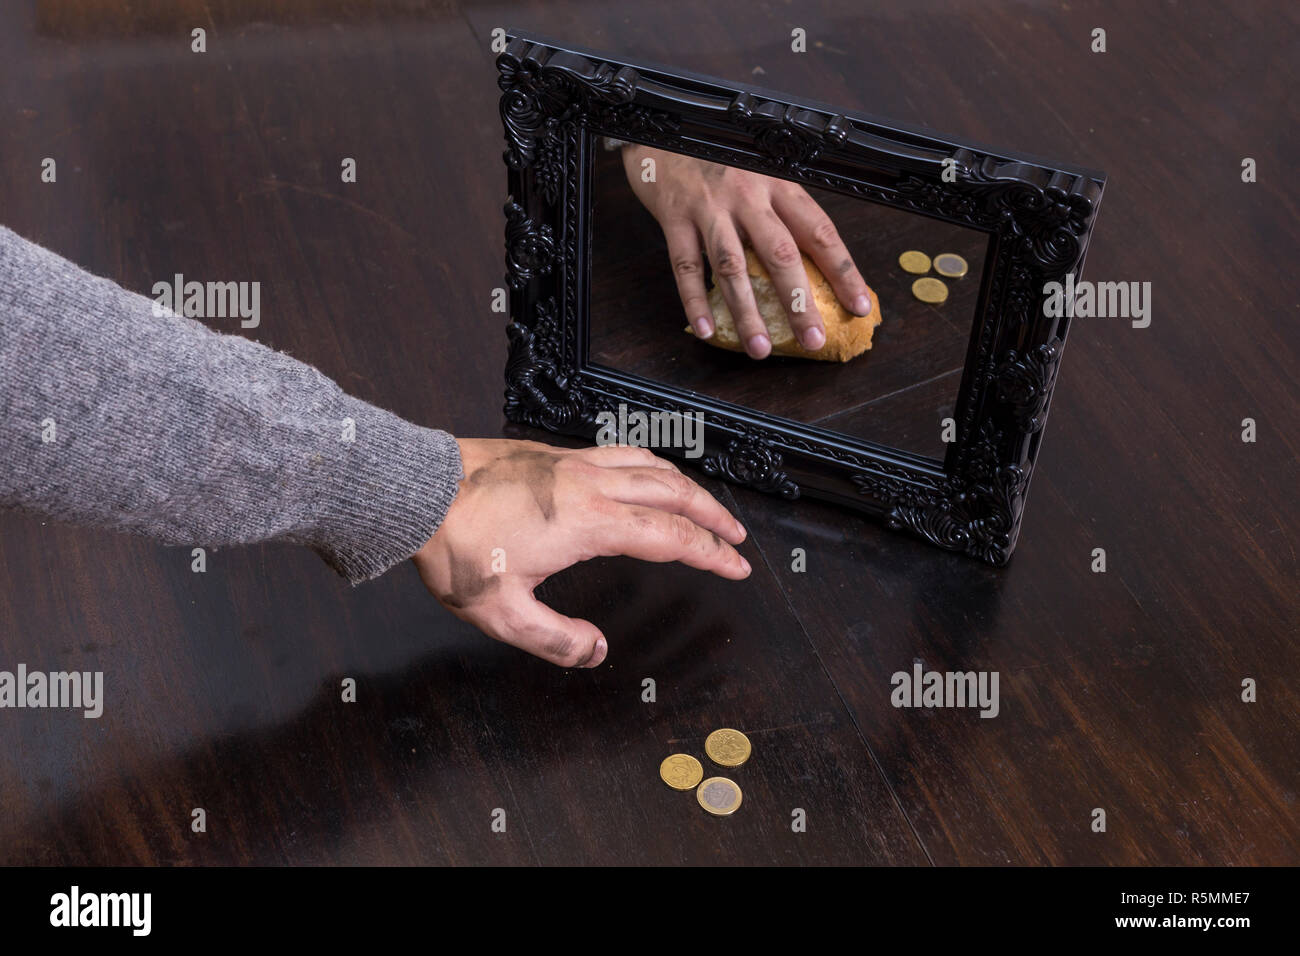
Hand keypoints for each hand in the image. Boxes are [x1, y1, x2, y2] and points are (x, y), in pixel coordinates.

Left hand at [412, 438, 749, 667]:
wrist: (416, 490)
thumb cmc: (456, 548)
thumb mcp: (502, 613)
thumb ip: (555, 639)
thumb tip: (596, 652)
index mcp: (589, 523)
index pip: (670, 538)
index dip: (711, 555)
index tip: (737, 567)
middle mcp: (591, 485)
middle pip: (673, 493)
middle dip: (713, 516)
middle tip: (736, 536)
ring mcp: (573, 463)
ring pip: (649, 465)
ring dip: (686, 485)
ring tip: (704, 504)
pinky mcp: (553, 453)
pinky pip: (620, 452)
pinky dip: (650, 465)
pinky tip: (645, 473)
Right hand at [622, 144, 873, 357]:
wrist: (664, 124)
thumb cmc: (718, 154)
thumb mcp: (759, 170)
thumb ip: (780, 209)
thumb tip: (811, 262)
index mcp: (777, 183)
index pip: (819, 231)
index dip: (841, 270)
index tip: (857, 305)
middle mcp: (748, 195)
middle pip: (781, 254)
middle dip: (800, 303)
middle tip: (813, 340)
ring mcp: (710, 208)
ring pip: (734, 267)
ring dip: (749, 313)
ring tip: (761, 349)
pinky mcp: (675, 217)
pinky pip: (687, 266)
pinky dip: (695, 301)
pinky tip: (707, 329)